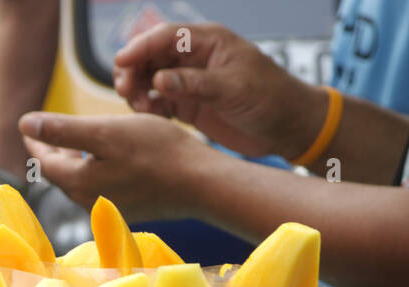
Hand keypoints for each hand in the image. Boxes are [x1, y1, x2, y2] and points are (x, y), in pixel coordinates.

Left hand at [20, 111, 207, 219]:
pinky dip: (95, 173)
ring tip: (75, 146)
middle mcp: (90, 203)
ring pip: (81, 184)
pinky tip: (106, 163)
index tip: (28, 127)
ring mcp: (111, 210)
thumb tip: (23, 124)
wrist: (200, 184)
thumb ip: (63, 130)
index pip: (45, 163)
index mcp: (79, 183)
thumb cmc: (156, 152)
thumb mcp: (106, 132)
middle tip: (47, 134)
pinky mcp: (131, 211)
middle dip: (53, 154)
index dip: (35, 142)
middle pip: (61, 176)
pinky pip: (102, 190)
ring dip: (74, 165)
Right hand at [112, 22, 315, 159]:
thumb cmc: (269, 97)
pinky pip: (158, 102)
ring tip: (137, 105)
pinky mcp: (188, 106)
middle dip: (133, 70)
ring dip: (137, 90)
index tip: (121, 62)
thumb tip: (159, 80)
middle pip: (151, 56)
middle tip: (124, 89)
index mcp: (208, 42)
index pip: (166, 36)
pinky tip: (147, 115)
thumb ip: (195, 84)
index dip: (140, 47)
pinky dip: (148, 107)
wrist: (287, 126)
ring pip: (150, 79)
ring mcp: (189, 82)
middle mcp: (194, 58)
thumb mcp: (233, 88)